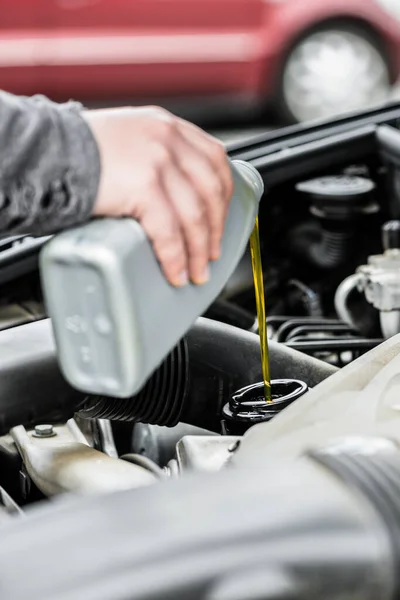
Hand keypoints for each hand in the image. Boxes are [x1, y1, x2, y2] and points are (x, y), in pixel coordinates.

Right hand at [83, 106, 232, 285]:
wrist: (47, 151)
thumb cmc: (78, 151)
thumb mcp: (128, 138)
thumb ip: (153, 156)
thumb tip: (170, 194)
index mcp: (167, 127)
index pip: (215, 160)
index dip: (224, 196)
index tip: (221, 219)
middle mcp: (168, 139)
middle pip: (211, 191)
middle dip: (215, 230)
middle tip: (211, 254)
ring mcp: (158, 161)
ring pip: (195, 216)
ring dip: (199, 251)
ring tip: (195, 272)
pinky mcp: (143, 186)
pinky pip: (170, 232)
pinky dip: (176, 257)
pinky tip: (175, 271)